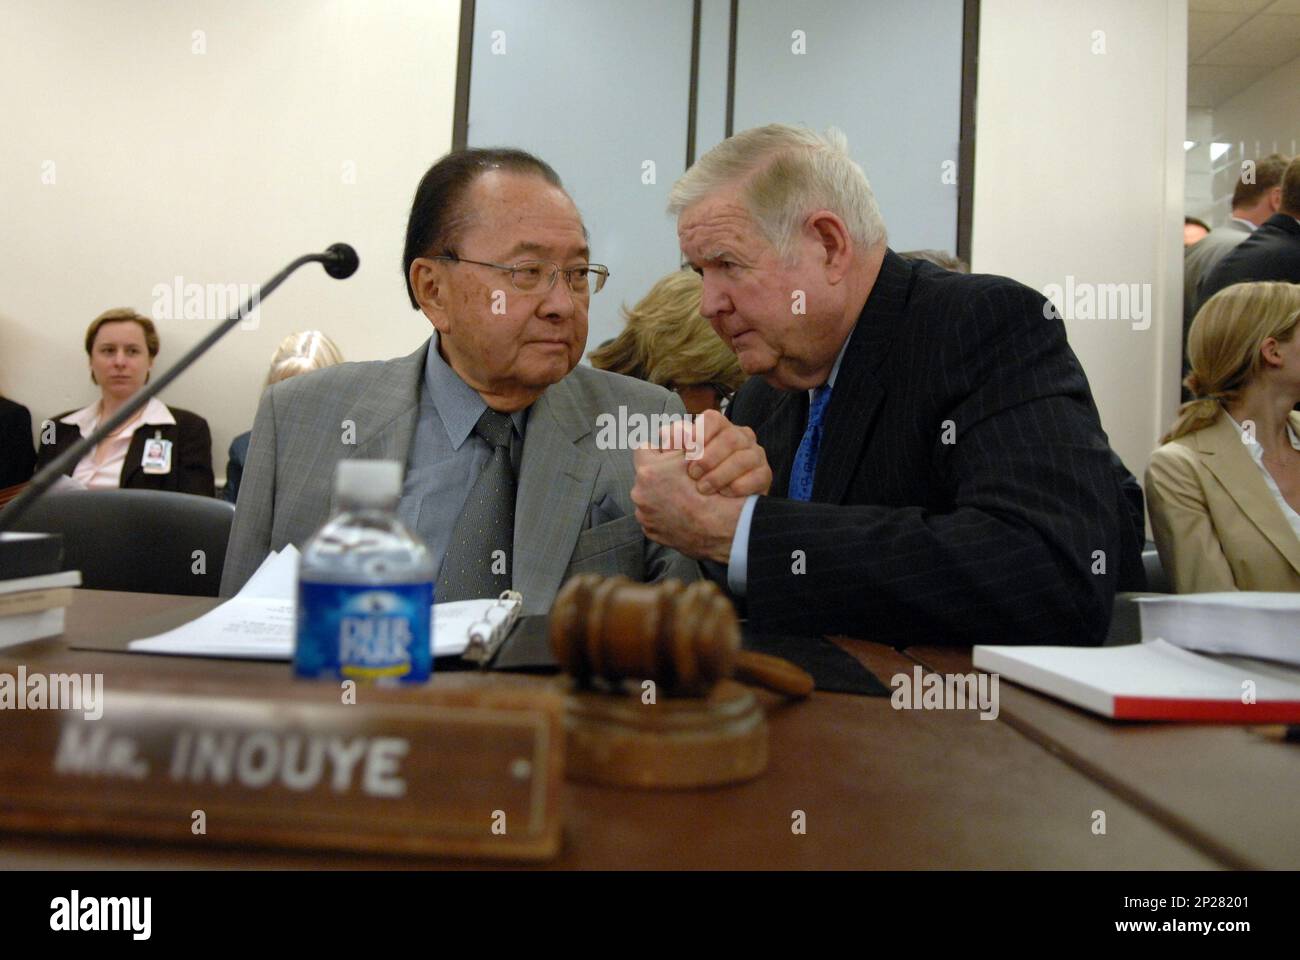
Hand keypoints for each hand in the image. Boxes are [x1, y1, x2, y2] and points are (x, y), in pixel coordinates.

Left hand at [631, 445, 745, 563]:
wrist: (723, 525)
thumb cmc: (711, 488)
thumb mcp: (695, 455)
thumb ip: (678, 443)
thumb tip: (669, 434)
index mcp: (647, 472)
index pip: (644, 450)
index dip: (659, 450)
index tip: (670, 455)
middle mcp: (639, 495)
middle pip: (646, 477)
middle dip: (660, 476)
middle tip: (680, 478)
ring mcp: (644, 516)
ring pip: (649, 498)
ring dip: (661, 497)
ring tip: (683, 498)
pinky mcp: (652, 533)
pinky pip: (655, 518)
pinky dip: (665, 516)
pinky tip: (682, 514)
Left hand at [658, 409, 770, 496]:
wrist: (717, 514)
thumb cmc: (695, 480)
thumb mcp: (678, 460)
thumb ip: (672, 445)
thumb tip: (665, 435)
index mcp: (719, 429)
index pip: (712, 419)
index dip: (699, 434)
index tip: (686, 451)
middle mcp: (740, 437)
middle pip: (730, 437)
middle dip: (708, 457)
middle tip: (693, 474)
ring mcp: (755, 455)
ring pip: (744, 456)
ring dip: (721, 474)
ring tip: (704, 489)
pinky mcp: (764, 475)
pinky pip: (758, 476)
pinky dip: (739, 486)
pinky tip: (724, 495)